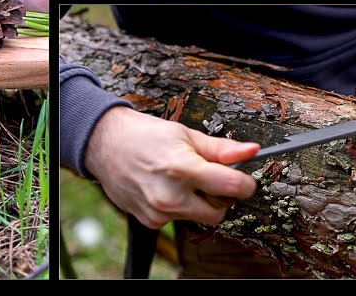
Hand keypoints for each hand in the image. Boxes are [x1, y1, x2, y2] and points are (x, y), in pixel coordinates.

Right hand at [83, 106, 258, 228]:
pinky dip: (179, 207)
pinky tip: (164, 188)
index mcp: (182, 167)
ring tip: (181, 180)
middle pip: (220, 211)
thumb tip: (250, 151)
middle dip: (221, 196)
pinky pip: (179, 220)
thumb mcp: (185, 134)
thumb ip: (221, 149)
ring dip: (198, 202)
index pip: (232, 187)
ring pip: (200, 217)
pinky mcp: (150, 221)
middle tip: (208, 177)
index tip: (243, 179)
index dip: (244, 183)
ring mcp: (159, 211)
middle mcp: (171, 194)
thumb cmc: (144, 135)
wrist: (105, 145)